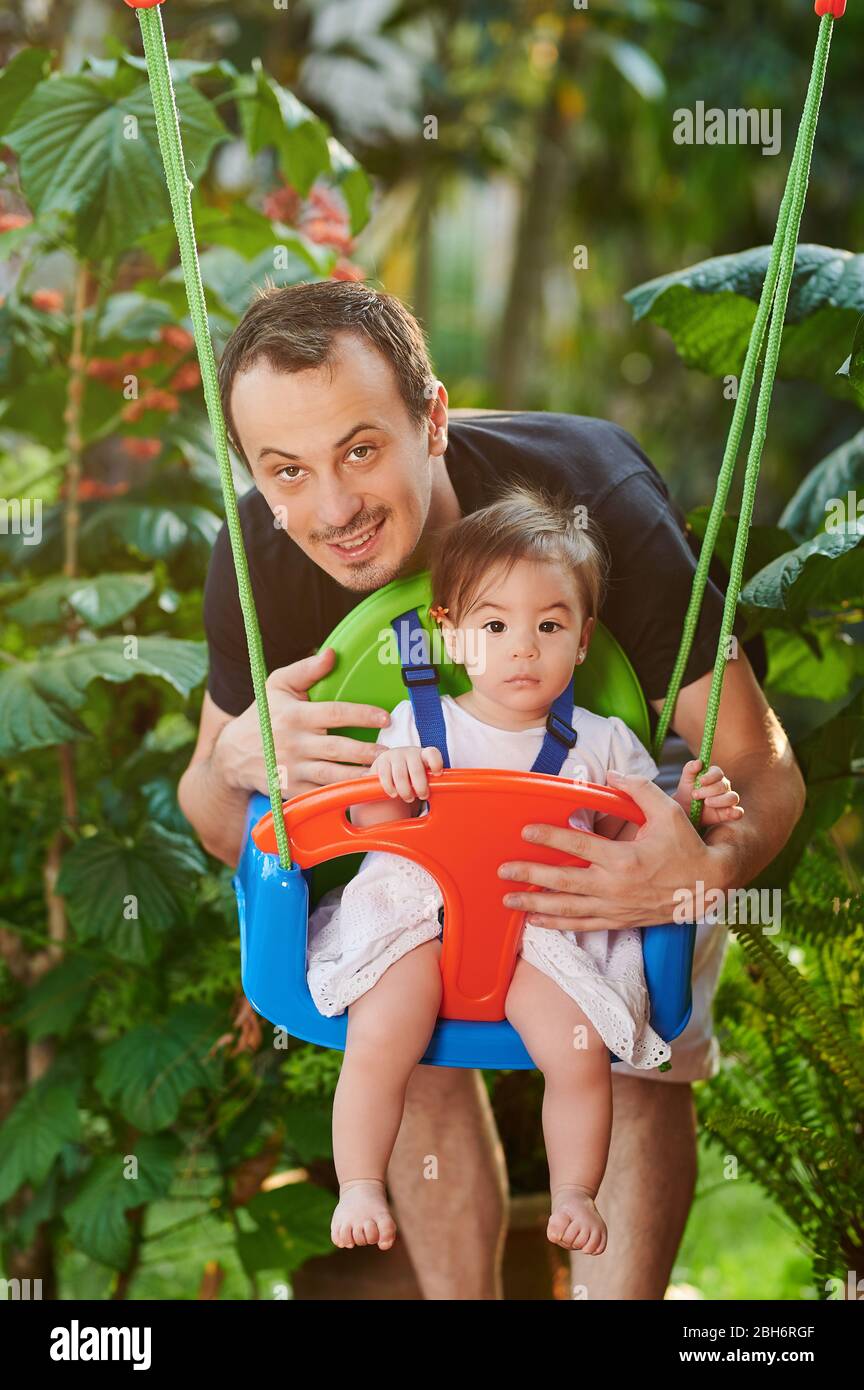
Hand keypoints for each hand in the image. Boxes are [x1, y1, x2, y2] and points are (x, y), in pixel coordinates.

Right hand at [214, 646, 391, 797]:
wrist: (233, 755)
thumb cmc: (262, 714)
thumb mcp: (277, 686)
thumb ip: (306, 669)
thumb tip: (333, 654)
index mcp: (295, 715)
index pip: (335, 713)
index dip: (362, 715)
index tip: (385, 717)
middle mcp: (294, 743)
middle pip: (337, 748)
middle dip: (366, 751)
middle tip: (390, 751)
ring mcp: (293, 769)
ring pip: (332, 775)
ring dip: (359, 775)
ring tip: (382, 772)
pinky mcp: (292, 790)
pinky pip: (321, 793)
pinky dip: (341, 793)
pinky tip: (361, 790)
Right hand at [374, 746, 443, 801]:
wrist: (392, 769)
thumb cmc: (414, 777)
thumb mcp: (425, 776)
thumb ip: (433, 781)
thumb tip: (446, 796)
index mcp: (424, 754)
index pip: (432, 754)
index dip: (436, 763)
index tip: (438, 774)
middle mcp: (410, 752)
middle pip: (416, 769)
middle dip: (421, 786)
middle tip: (423, 796)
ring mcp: (395, 755)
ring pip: (400, 775)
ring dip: (405, 790)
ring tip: (408, 798)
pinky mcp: (381, 761)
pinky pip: (385, 776)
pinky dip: (390, 788)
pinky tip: (394, 794)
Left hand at [496, 769, 725, 931]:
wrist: (707, 886)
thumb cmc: (686, 846)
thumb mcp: (667, 811)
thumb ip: (638, 789)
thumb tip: (611, 774)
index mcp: (624, 858)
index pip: (578, 846)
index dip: (550, 838)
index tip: (526, 832)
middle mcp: (615, 886)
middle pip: (563, 881)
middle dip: (530, 875)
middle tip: (503, 870)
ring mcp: (615, 907)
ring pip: (567, 908)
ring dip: (535, 904)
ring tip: (508, 899)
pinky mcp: (619, 920)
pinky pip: (582, 924)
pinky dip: (556, 924)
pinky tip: (534, 920)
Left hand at [674, 759, 743, 824]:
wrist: (685, 809)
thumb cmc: (686, 791)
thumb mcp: (686, 779)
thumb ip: (690, 768)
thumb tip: (699, 762)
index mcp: (714, 775)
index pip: (718, 773)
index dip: (710, 776)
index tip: (700, 781)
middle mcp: (724, 786)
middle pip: (723, 786)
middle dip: (708, 791)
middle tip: (695, 795)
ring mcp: (727, 799)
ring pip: (733, 797)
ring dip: (719, 801)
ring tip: (706, 802)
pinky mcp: (728, 812)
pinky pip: (738, 812)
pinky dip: (735, 812)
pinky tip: (726, 813)